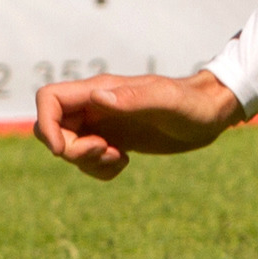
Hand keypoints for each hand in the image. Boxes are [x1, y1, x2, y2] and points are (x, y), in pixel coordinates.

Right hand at [32, 70, 242, 181]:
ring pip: (70, 146)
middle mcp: (97, 105)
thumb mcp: (167, 101)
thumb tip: (96, 98)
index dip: (46, 125)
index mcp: (101, 90)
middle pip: (55, 128)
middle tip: (105, 152)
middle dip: (70, 149)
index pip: (49, 99)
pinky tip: (124, 162)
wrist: (212, 114)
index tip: (65, 149)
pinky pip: (89, 159)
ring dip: (86, 162)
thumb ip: (133, 98)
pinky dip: (99, 169)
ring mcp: (105, 123)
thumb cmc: (193, 104)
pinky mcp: (115, 139)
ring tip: (119, 158)